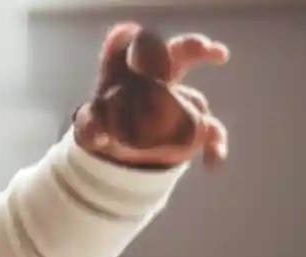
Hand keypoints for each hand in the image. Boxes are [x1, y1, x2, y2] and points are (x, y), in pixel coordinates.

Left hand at [75, 23, 230, 169]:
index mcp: (133, 69)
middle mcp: (162, 78)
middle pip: (179, 52)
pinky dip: (215, 146)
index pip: (142, 45)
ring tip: (181, 140)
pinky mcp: (196, 129)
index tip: (141, 63)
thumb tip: (96, 132)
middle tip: (207, 50)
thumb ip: (91, 126)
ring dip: (191, 115)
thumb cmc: (103, 127)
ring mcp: (182, 101)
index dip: (144, 48)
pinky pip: (213, 132)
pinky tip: (213, 161)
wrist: (118, 152)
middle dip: (194, 48)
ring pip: (195, 99)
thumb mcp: (90, 126)